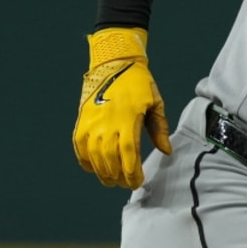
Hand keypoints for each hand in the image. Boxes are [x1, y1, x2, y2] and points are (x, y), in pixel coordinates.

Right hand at [72, 27, 172, 188]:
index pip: (129, 154)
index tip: (137, 181)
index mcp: (129, 119)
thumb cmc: (138, 83)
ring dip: (103, 173)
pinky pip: (80, 148)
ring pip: (95, 157)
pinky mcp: (81, 122)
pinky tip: (94, 169)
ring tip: (112, 180)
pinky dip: (86, 162)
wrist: (114, 63)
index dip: (132, 172)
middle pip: (111, 160)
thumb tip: (166, 151)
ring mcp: (92, 123)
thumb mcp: (155, 102)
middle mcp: (108, 124)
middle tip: (125, 184)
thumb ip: (160, 128)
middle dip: (119, 177)